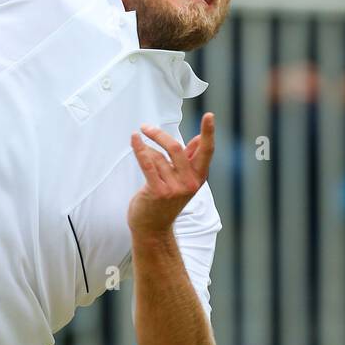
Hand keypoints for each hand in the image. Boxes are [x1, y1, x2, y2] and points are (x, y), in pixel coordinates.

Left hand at [128, 113, 214, 239]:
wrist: (153, 229)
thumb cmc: (166, 201)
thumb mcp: (182, 180)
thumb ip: (190, 160)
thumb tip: (199, 139)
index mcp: (198, 176)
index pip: (206, 151)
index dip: (208, 133)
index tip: (209, 115)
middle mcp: (189, 183)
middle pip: (176, 148)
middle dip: (159, 135)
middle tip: (145, 127)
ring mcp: (174, 189)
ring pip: (157, 157)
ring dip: (146, 152)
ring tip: (140, 159)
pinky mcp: (158, 192)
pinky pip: (148, 164)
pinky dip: (140, 149)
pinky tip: (135, 138)